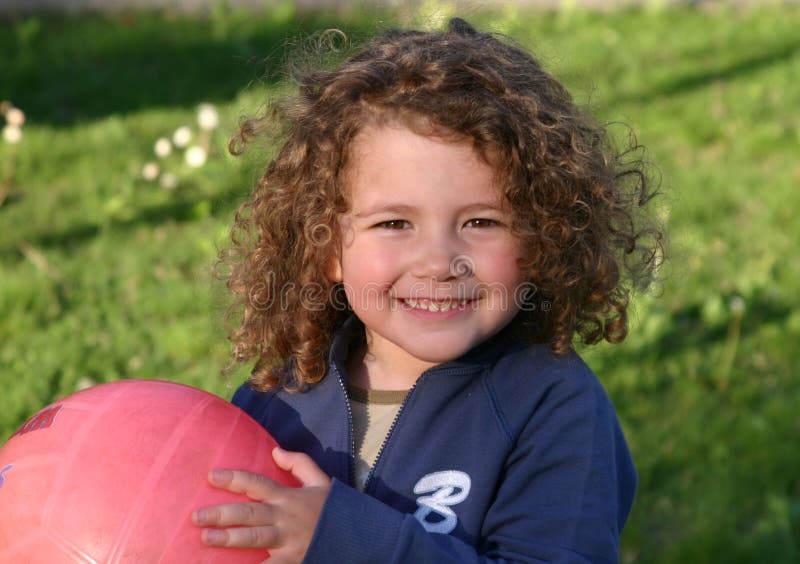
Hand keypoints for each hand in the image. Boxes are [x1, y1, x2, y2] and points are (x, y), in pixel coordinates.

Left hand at [192, 447, 330, 563]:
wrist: (359, 535)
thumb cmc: (334, 509)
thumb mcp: (321, 480)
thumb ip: (299, 463)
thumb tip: (274, 451)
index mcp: (289, 496)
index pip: (257, 483)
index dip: (234, 478)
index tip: (211, 475)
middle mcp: (285, 517)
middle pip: (250, 513)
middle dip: (222, 514)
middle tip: (195, 516)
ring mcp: (288, 540)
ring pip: (254, 538)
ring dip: (229, 538)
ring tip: (205, 538)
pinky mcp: (292, 561)